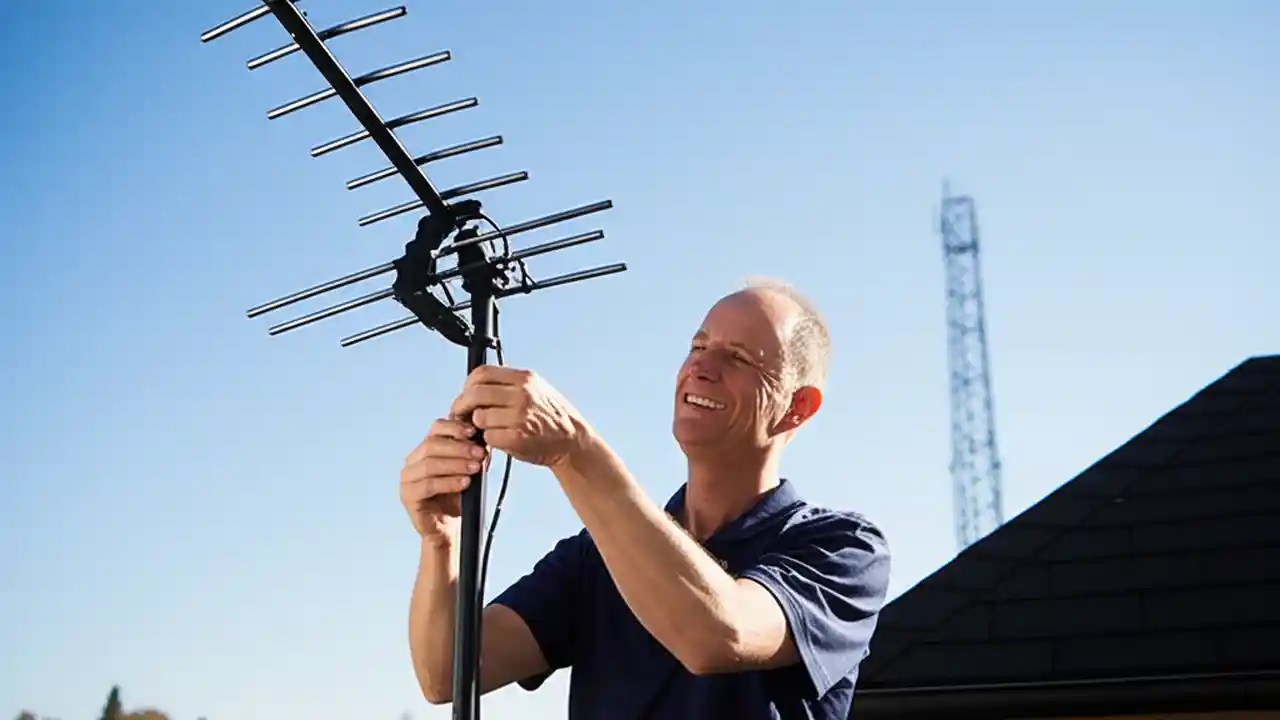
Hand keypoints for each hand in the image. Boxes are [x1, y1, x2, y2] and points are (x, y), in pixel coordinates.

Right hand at [400, 417, 487, 543]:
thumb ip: (472, 454)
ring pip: (430, 464)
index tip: (474, 432)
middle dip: (459, 448)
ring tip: (475, 469)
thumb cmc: (457, 498)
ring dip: (456, 464)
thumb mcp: (467, 471)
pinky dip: (449, 482)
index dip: (455, 427)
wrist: (449, 528)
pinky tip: (464, 483)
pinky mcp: (408, 496)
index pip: (435, 429)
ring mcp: (407, 479)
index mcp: (424, 450)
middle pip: (432, 445)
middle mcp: (412, 462)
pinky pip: (428, 485)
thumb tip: (485, 438)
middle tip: (479, 454)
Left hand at [450, 365, 587, 468]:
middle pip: (475, 394)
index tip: (466, 394)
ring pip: (479, 417)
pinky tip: (499, 439)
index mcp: (524, 379)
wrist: (573, 440)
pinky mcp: (517, 438)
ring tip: (487, 428)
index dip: (468, 385)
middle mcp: (522, 395)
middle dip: (462, 405)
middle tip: (462, 414)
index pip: (482, 373)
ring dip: (478, 425)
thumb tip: (476, 385)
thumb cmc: (552, 416)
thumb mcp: (536, 388)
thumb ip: (510, 384)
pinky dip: (489, 440)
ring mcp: (520, 417)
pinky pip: (488, 437)